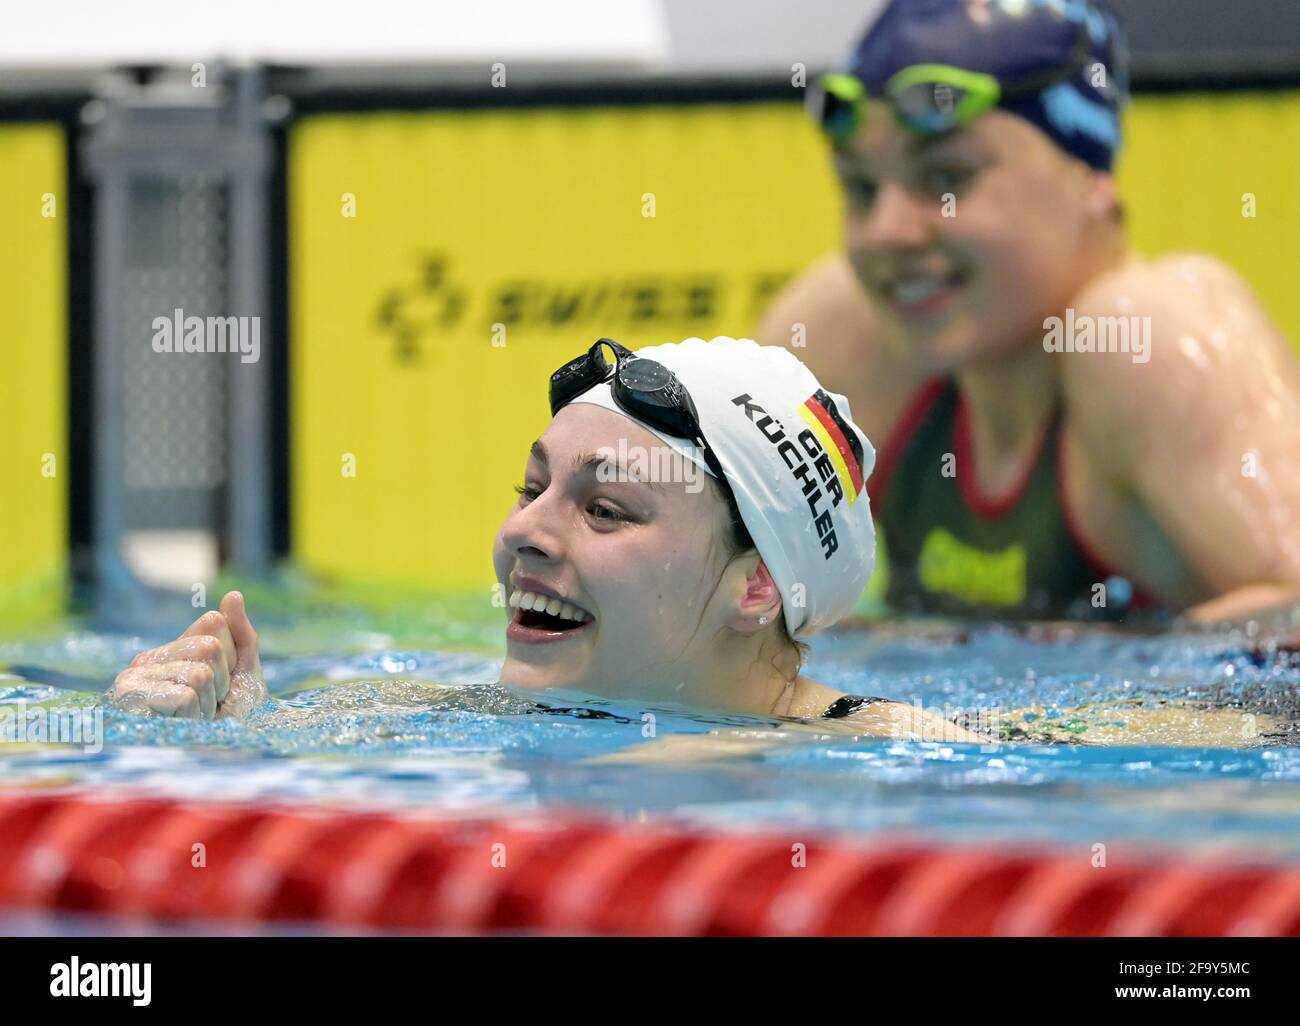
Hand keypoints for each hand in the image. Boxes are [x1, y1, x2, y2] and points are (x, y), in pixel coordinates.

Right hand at [109, 591, 266, 718]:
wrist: (217, 765)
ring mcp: (133, 680)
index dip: (231, 658)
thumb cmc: (230, 722)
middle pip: (208, 646)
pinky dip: (196, 716)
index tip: (223, 683)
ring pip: (198, 671)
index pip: (213, 623)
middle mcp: (146, 660)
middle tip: (211, 705)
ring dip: (210, 703)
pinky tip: (184, 728)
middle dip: (222, 681)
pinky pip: (186, 694)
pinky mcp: (130, 702)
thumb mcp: (245, 674)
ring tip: (198, 719)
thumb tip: (232, 595)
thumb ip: (241, 635)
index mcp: (171, 650)